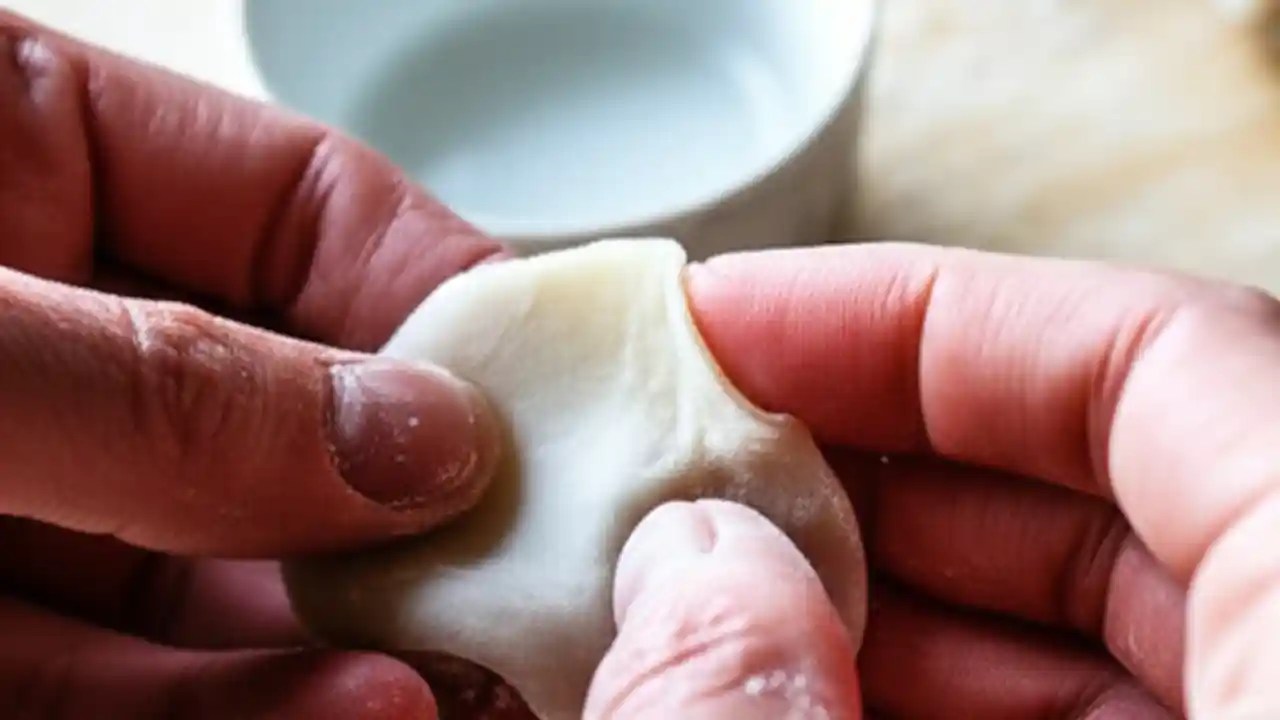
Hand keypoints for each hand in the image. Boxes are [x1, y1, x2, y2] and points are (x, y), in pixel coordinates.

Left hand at [0, 12, 506, 717]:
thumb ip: (162, 386)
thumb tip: (417, 439)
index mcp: (12, 158)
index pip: (296, 207)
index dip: (439, 294)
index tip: (554, 391)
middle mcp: (36, 334)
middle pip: (285, 407)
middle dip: (411, 500)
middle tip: (532, 568)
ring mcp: (2, 494)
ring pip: (212, 568)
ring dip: (347, 635)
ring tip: (465, 674)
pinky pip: (107, 683)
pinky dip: (231, 711)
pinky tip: (354, 714)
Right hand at [589, 244, 1279, 718]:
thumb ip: (784, 710)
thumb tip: (686, 558)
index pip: (1161, 357)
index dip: (917, 315)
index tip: (729, 317)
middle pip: (1115, 477)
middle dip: (881, 457)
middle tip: (708, 458)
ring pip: (1105, 608)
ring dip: (897, 588)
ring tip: (725, 581)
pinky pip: (1117, 714)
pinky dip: (960, 694)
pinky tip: (817, 687)